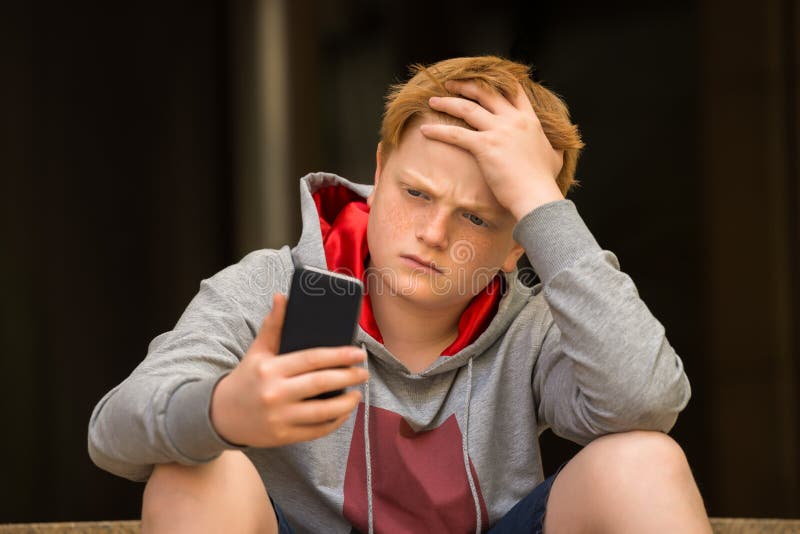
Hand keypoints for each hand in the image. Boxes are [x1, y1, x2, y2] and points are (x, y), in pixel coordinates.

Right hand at [210, 293, 368, 447]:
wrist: (220, 415)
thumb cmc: (246, 378)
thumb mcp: (257, 351)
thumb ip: (273, 325)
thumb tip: (282, 297)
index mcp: (270, 369)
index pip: (312, 359)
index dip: (338, 356)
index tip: (357, 353)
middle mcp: (275, 393)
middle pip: (321, 384)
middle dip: (348, 377)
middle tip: (364, 372)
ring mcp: (279, 418)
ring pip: (322, 411)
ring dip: (346, 403)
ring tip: (357, 393)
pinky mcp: (283, 436)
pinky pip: (316, 430)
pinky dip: (334, 422)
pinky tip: (344, 412)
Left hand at [420, 79, 564, 219]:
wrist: (537, 196)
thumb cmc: (543, 182)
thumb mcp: (555, 158)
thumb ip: (554, 148)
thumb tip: (558, 149)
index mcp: (529, 120)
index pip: (513, 91)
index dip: (496, 81)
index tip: (481, 78)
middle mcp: (513, 120)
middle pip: (486, 93)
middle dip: (466, 85)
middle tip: (450, 84)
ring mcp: (499, 131)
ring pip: (468, 108)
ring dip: (448, 102)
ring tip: (433, 100)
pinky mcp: (485, 146)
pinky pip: (456, 134)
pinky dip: (439, 131)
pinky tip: (425, 130)